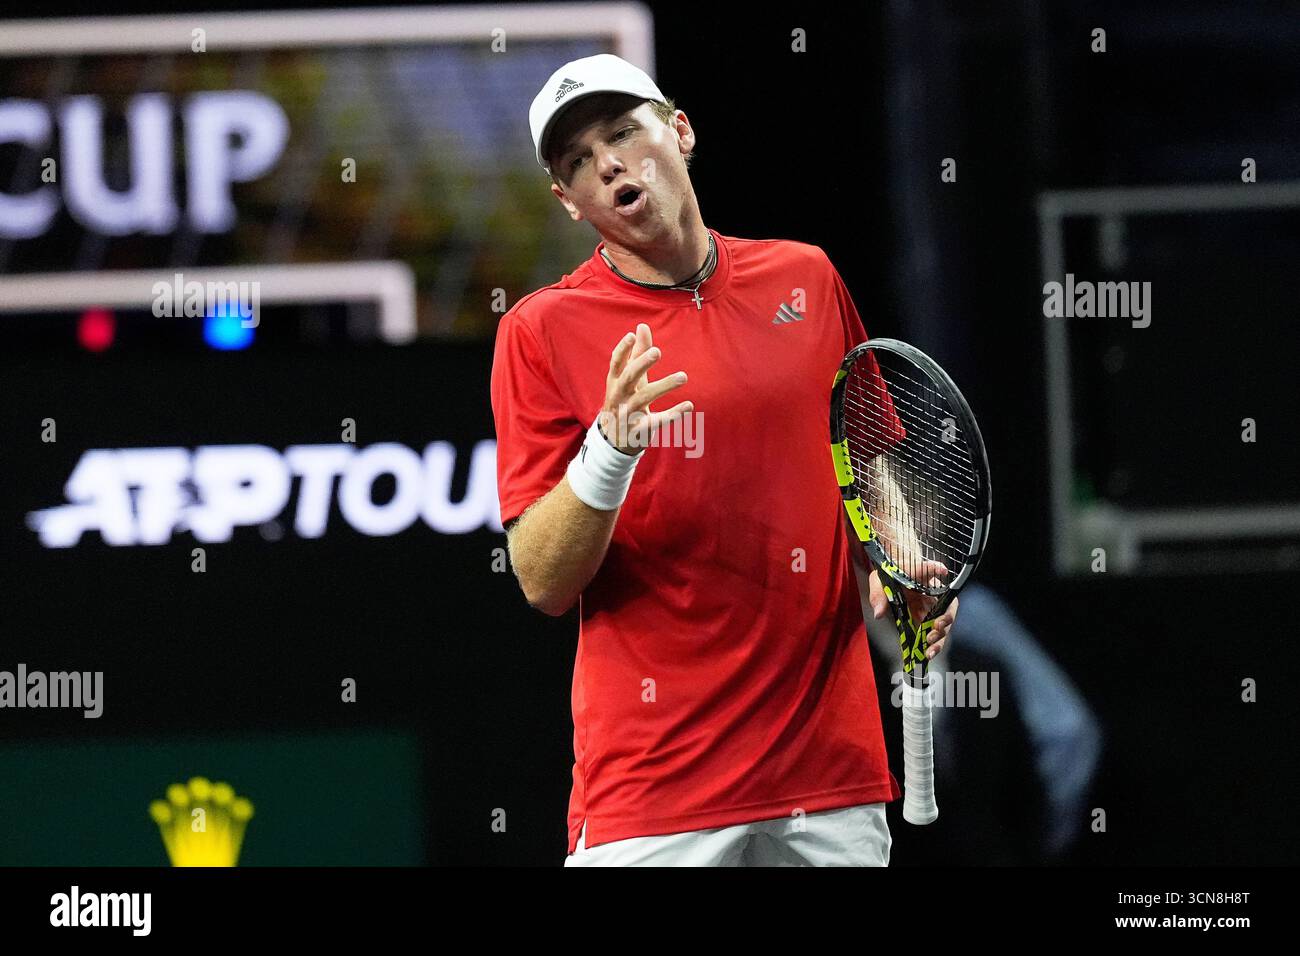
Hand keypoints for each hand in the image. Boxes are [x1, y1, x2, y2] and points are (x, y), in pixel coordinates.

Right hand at [600, 323, 692, 454]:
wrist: (613, 439)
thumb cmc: (624, 399)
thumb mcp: (628, 378)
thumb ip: (636, 353)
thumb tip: (642, 326)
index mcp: (614, 381)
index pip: (616, 363)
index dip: (622, 350)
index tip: (632, 336)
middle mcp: (618, 396)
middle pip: (628, 378)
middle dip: (641, 364)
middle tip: (658, 351)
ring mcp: (627, 414)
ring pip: (644, 398)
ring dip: (664, 386)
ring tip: (683, 376)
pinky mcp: (640, 430)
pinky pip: (656, 421)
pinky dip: (673, 414)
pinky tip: (688, 405)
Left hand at [867, 560, 957, 660]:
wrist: (892, 575)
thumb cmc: (889, 575)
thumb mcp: (879, 581)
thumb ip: (878, 595)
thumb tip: (878, 613)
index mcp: (920, 576)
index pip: (929, 568)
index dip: (935, 568)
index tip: (941, 570)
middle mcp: (931, 592)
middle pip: (946, 605)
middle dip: (945, 620)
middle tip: (936, 629)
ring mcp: (930, 606)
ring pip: (943, 622)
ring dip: (940, 637)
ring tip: (930, 650)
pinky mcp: (926, 618)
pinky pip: (932, 632)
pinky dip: (931, 644)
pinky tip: (925, 654)